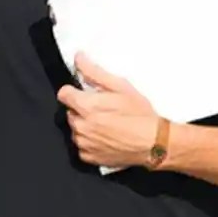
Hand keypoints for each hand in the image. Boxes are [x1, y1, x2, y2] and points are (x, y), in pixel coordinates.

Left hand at [56, 52, 159, 168]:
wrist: (154, 143)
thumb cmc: (140, 115)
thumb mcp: (120, 86)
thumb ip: (94, 72)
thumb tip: (79, 58)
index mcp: (86, 106)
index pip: (63, 94)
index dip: (74, 91)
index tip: (84, 93)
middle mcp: (81, 126)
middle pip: (70, 112)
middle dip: (82, 109)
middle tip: (103, 109)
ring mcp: (84, 144)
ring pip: (76, 129)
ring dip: (86, 125)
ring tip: (107, 124)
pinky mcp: (90, 158)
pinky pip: (82, 146)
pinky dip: (91, 142)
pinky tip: (107, 137)